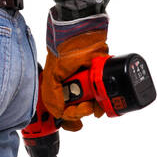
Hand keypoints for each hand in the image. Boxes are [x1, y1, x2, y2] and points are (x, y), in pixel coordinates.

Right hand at [41, 9, 108, 126]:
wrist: (83, 35)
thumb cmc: (64, 51)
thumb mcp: (52, 75)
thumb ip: (52, 96)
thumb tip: (59, 114)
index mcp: (58, 88)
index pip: (62, 111)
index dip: (69, 119)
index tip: (76, 122)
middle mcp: (72, 87)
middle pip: (78, 110)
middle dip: (82, 112)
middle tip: (86, 107)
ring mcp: (86, 83)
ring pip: (92, 104)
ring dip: (95, 108)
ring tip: (95, 104)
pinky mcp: (99, 78)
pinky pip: (103, 93)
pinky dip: (104, 99)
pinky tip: (104, 101)